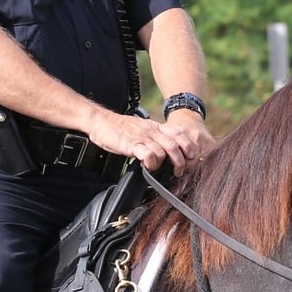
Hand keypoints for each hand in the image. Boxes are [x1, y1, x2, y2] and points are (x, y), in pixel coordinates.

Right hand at [86, 109, 207, 175]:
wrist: (101, 121)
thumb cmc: (120, 128)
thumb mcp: (142, 128)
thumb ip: (155, 137)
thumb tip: (166, 152)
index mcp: (156, 127)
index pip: (179, 133)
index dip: (188, 146)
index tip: (191, 158)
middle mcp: (152, 131)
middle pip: (175, 144)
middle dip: (181, 160)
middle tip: (179, 171)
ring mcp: (142, 137)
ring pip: (164, 150)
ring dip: (166, 163)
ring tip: (161, 169)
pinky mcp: (131, 144)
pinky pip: (148, 154)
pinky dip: (152, 163)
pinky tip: (148, 166)